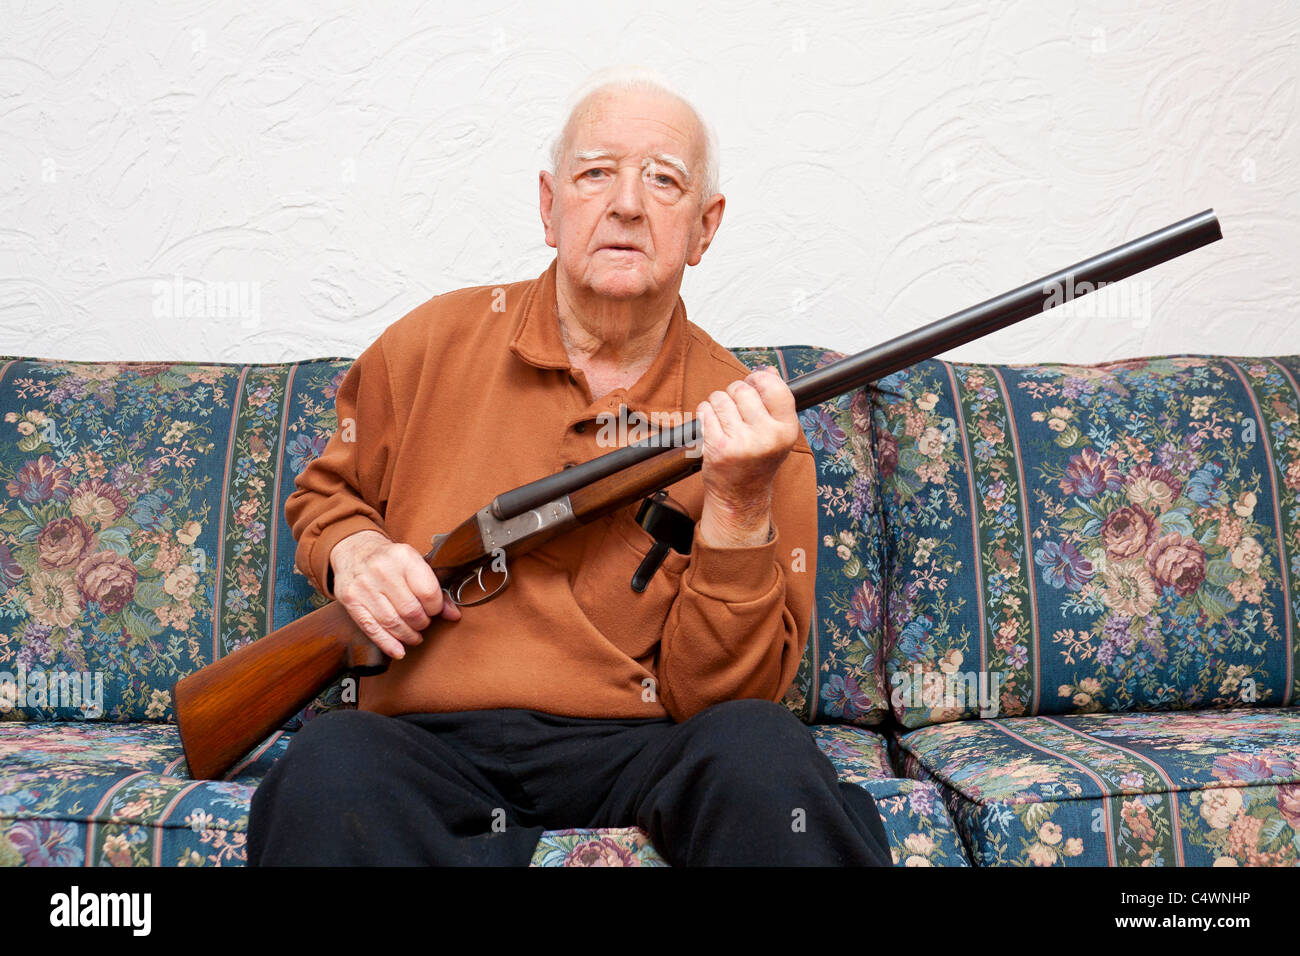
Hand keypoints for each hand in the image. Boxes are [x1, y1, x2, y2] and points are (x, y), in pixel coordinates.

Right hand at [329, 529, 461, 658]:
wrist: (355, 550)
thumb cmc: (390, 559)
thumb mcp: (414, 563)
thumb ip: (434, 588)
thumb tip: (453, 614)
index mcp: (404, 557)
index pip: (428, 593)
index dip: (436, 608)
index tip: (435, 610)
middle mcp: (382, 570)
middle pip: (411, 611)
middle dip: (422, 623)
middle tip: (423, 623)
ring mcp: (364, 587)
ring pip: (393, 623)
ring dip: (408, 635)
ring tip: (414, 635)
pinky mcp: (351, 601)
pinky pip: (372, 629)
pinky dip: (388, 644)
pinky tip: (399, 650)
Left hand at [694, 366, 799, 546]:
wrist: (740, 495)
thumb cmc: (757, 459)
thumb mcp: (776, 433)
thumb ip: (775, 401)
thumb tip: (769, 370)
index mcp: (787, 430)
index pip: (774, 386)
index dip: (759, 378)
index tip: (753, 384)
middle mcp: (767, 437)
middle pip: (742, 388)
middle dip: (734, 392)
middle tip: (736, 411)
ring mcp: (742, 443)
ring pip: (720, 397)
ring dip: (717, 403)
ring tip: (724, 421)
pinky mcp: (718, 448)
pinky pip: (705, 410)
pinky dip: (705, 414)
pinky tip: (712, 428)